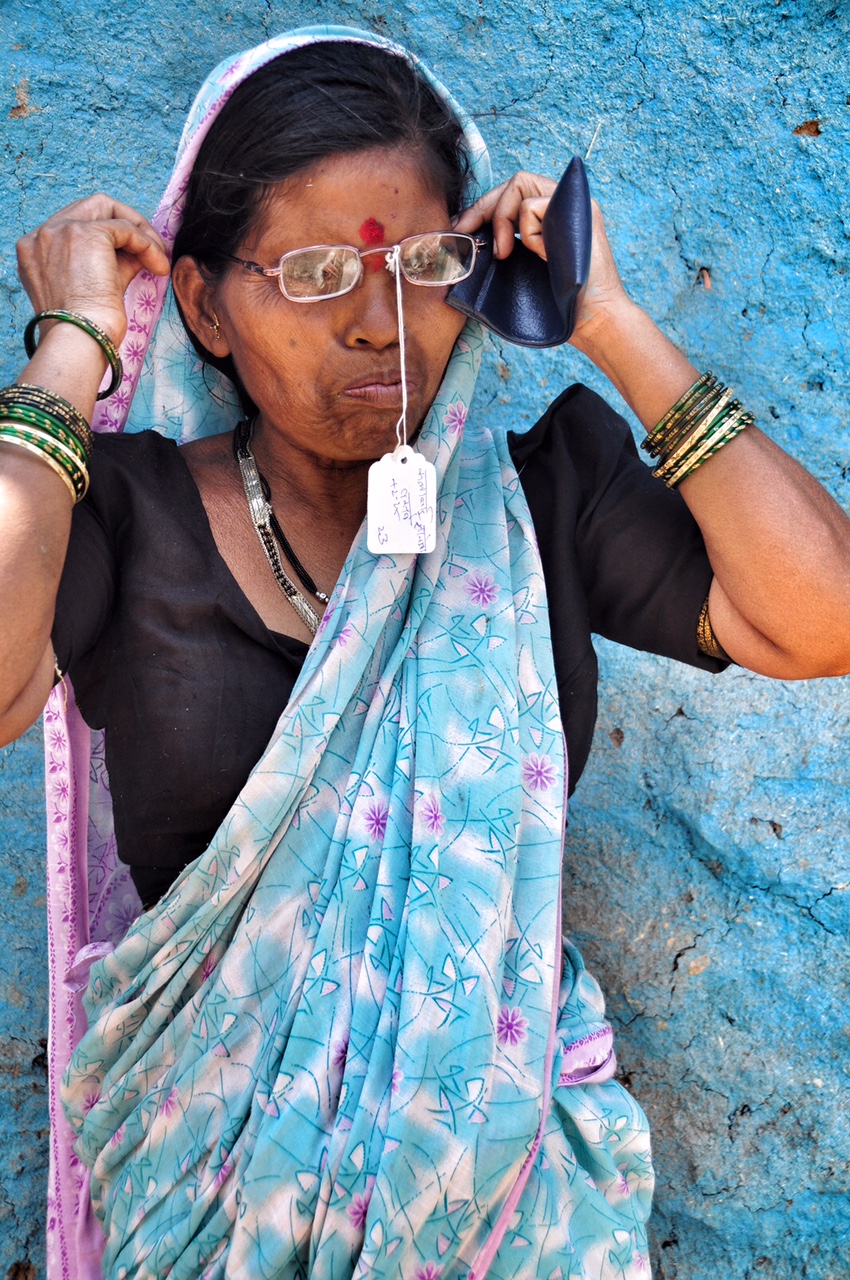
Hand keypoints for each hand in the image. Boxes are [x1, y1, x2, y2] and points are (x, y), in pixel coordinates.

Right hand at [16, 194, 169, 347]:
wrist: (80, 338)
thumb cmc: (86, 327)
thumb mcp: (95, 287)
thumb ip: (112, 263)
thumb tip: (140, 250)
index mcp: (35, 250)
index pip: (75, 225)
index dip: (109, 236)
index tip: (132, 255)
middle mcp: (43, 235)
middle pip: (91, 207)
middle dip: (126, 223)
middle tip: (151, 248)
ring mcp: (61, 231)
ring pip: (109, 211)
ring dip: (140, 233)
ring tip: (158, 261)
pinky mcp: (86, 234)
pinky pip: (126, 229)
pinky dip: (147, 245)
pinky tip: (158, 267)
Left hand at [454, 173, 631, 348]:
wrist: (592, 318)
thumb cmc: (558, 303)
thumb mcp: (523, 267)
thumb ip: (507, 244)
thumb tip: (466, 235)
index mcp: (553, 212)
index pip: (512, 191)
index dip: (482, 207)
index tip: (460, 228)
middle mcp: (564, 201)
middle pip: (513, 182)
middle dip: (483, 208)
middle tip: (467, 234)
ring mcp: (573, 201)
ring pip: (519, 185)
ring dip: (504, 221)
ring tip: (506, 254)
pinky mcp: (578, 208)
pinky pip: (531, 207)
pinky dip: (528, 234)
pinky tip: (541, 255)